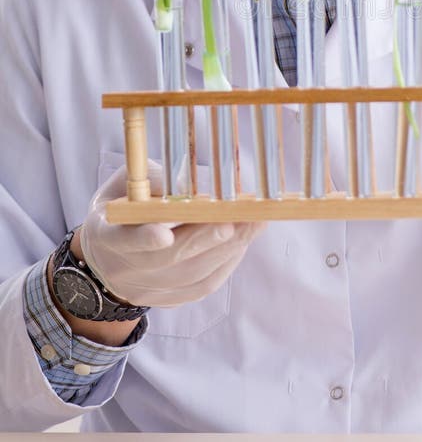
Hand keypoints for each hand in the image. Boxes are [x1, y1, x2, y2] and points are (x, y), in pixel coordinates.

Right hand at [80, 163, 262, 307]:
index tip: (166, 234)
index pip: (124, 241)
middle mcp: (124, 269)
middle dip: (205, 239)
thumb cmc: (124, 206)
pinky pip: (201, 287)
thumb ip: (155, 182)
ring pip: (191, 276)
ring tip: (254, 224)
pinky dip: (226, 264)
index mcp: (105, 235)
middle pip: (168, 260)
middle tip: (239, 218)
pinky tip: (243, 242)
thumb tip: (190, 183)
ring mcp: (146, 290)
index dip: (144, 239)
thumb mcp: (127, 184)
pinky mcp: (168, 299)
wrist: (107, 254)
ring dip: (227, 249)